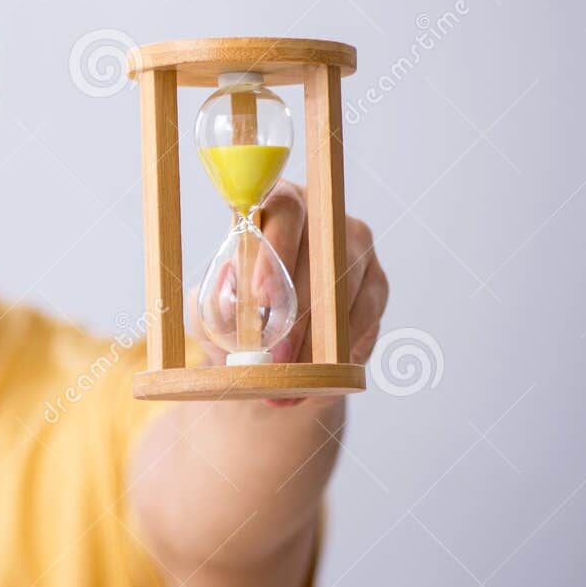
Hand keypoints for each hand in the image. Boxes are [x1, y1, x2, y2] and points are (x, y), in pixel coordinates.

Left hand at [189, 180, 388, 406]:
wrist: (264, 348)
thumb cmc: (232, 316)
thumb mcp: (208, 313)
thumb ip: (214, 307)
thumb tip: (230, 305)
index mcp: (275, 206)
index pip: (283, 211)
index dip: (276, 250)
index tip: (262, 297)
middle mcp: (322, 218)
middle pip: (321, 255)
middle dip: (297, 314)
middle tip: (275, 358)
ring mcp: (355, 248)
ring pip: (346, 291)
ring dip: (318, 341)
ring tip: (291, 379)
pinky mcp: (377, 283)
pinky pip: (365, 318)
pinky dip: (340, 353)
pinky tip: (318, 377)